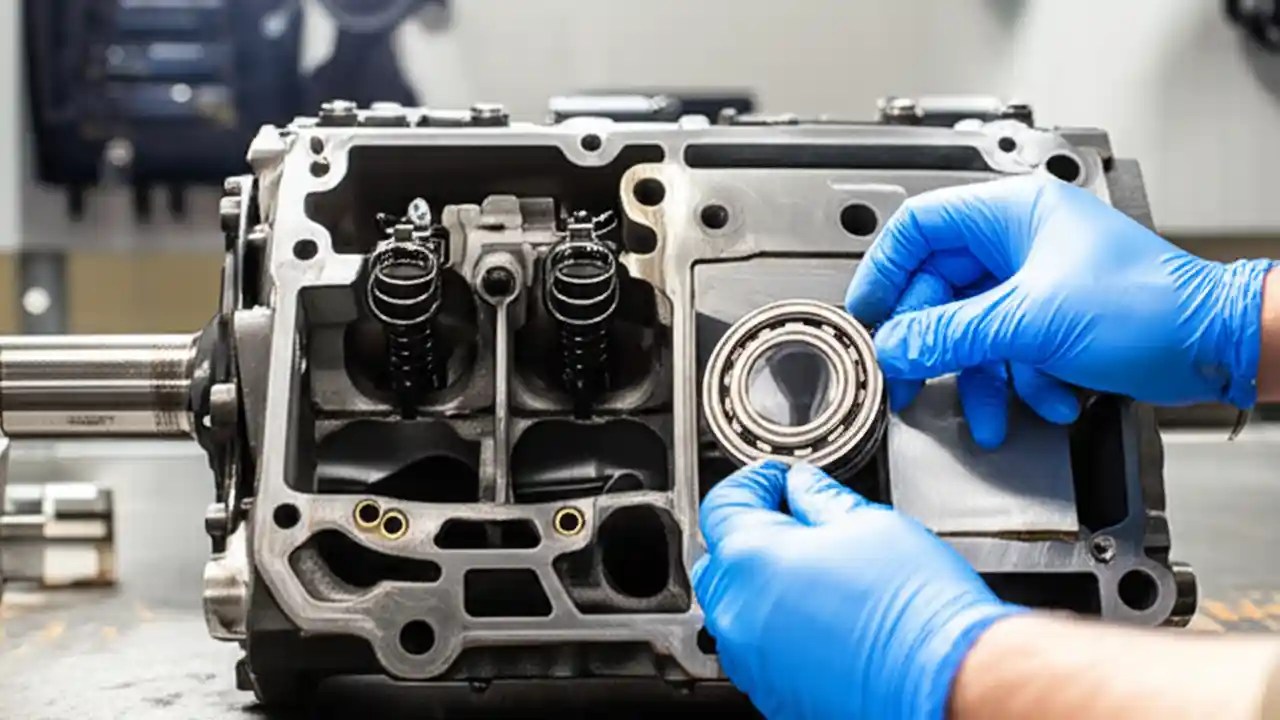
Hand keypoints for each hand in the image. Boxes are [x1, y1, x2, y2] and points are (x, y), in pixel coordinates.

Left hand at [694, 460, 1021, 719]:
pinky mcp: (773, 692)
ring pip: (737, 606)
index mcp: (751, 558)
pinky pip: (758, 646)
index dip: (754, 482)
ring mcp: (752, 659)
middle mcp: (738, 613)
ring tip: (819, 572)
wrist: (948, 683)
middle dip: (753, 533)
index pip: (723, 503)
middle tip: (799, 521)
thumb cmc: (917, 611)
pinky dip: (779, 625)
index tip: (778, 479)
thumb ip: (821, 498)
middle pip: (722, 558)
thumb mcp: (870, 523)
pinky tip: (824, 615)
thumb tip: (803, 485)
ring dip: (763, 583)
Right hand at [844, 175, 1273, 446]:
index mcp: (1011, 212)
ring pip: (973, 328)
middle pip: (941, 288)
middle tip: (910, 378)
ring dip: (980, 376)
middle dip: (932, 343)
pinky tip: (1045, 399)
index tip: (868, 313)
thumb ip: (950, 335)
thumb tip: (895, 346)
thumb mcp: (1029, 321)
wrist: (1215, 345)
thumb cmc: (1150, 306)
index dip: (884, 270)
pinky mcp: (1051, 318)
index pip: (919, 227)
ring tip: (983, 412)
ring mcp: (1034, 279)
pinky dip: (1019, 382)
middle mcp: (1019, 240)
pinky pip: (1007, 349)